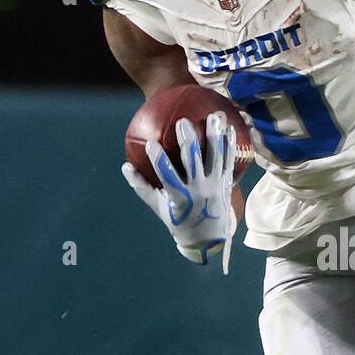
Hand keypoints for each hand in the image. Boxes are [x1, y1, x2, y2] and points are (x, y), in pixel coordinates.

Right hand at [122, 113, 237, 273]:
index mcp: (181, 198)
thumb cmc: (178, 220)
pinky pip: (229, 160)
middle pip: (193, 162)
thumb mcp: (158, 207)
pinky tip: (229, 127)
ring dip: (215, 136)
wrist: (208, 238)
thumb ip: (142, 187)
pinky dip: (229, 144)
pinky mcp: (227, 183)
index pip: (167, 176)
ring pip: (216, 157)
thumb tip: (125, 166)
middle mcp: (200, 190)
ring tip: (214, 116)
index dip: (158, 160)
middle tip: (182, 122)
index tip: (150, 143)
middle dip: (188, 141)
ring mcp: (216, 186)